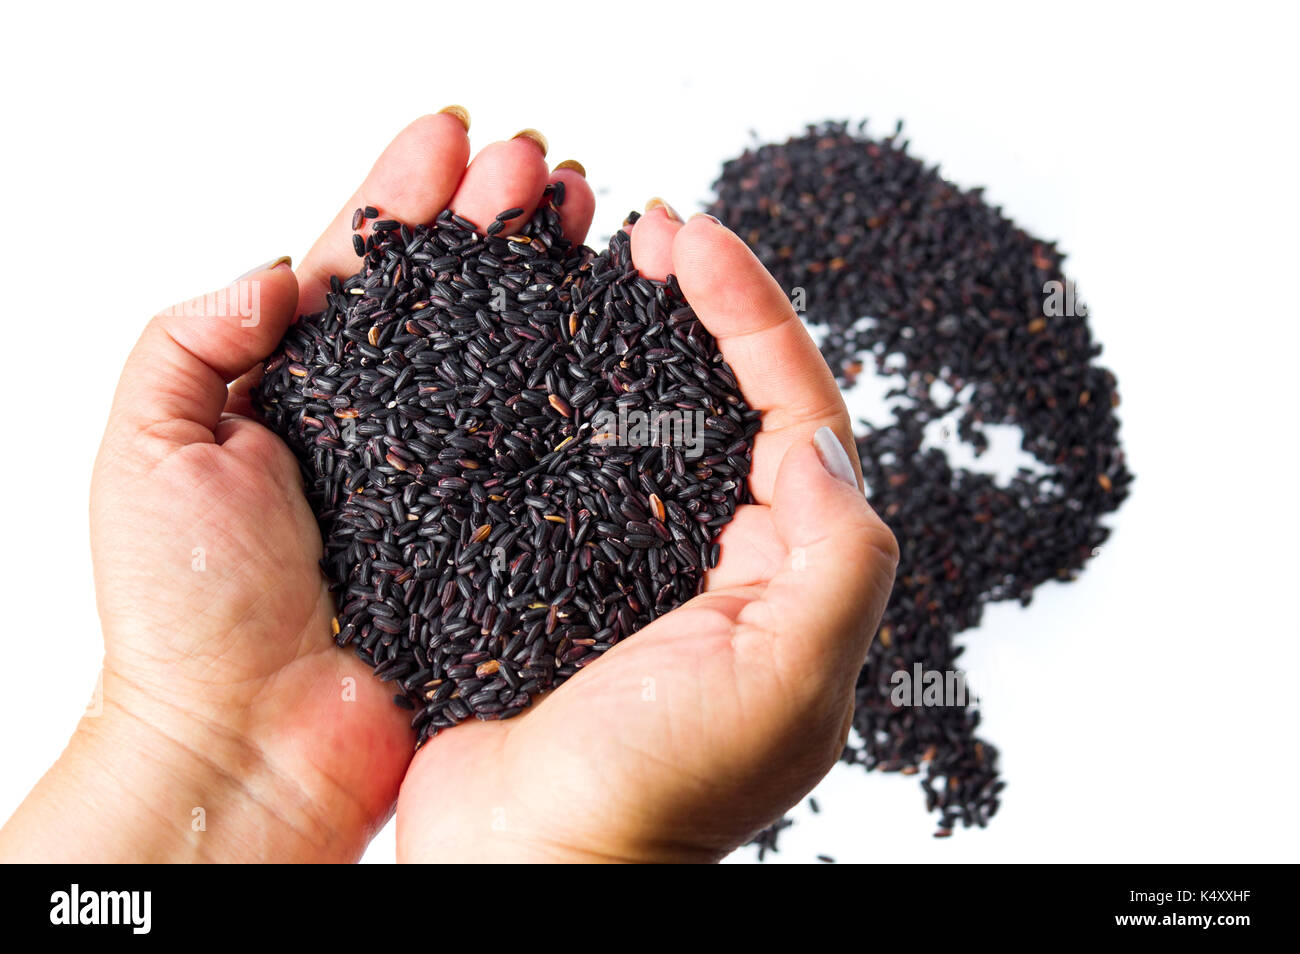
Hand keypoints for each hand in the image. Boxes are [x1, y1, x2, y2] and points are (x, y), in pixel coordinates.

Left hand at [0, 111, 596, 861]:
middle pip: (449, 297)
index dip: (405, 196)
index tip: (450, 135)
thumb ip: (192, 339)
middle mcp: (381, 425)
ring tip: (582, 212)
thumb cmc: (187, 610)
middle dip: (493, 218)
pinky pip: (542, 445)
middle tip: (538, 163)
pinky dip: (577, 381)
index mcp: (296, 392)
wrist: (250, 740)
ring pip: (505, 354)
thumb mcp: (147, 447)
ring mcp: (445, 477)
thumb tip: (277, 270)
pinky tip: (609, 327)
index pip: (360, 271)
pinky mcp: (493, 533)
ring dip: (542, 276)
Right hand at [396, 206, 898, 861]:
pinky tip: (540, 353)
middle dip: (704, 307)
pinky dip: (570, 400)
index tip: (691, 239)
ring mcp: (643, 564)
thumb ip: (838, 562)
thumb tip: (825, 446)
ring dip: (639, 337)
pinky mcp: (563, 572)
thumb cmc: (656, 796)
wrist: (530, 868)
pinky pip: (578, 465)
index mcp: (791, 579)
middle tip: (652, 230)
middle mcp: (727, 563)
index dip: (754, 317)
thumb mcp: (787, 686)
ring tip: (599, 263)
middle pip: (732, 402)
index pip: (797, 414)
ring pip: (655, 423)